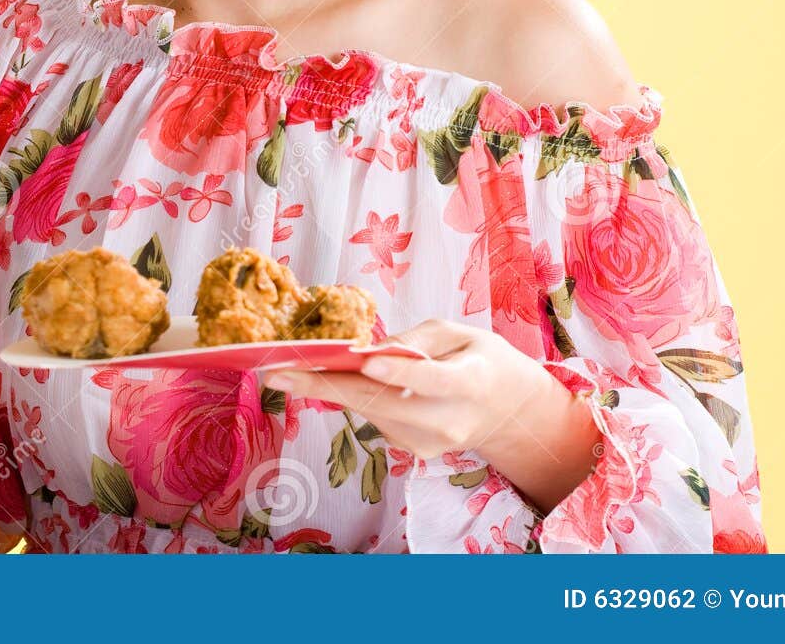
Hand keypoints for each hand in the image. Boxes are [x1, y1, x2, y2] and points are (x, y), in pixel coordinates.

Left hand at [264, 319, 561, 460]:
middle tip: (278, 373)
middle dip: (326, 386)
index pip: (432, 380)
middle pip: (382, 403)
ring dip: (327, 389)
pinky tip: (339, 379)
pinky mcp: (412, 450)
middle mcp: (449, 421)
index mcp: (470, 383)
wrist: (506, 411)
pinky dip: (352, 396)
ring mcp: (430, 443)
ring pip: (369, 411)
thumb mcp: (461, 333)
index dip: (399, 373)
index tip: (366, 362)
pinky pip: (373, 418)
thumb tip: (371, 349)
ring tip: (287, 370)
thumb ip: (418, 339)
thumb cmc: (480, 359)